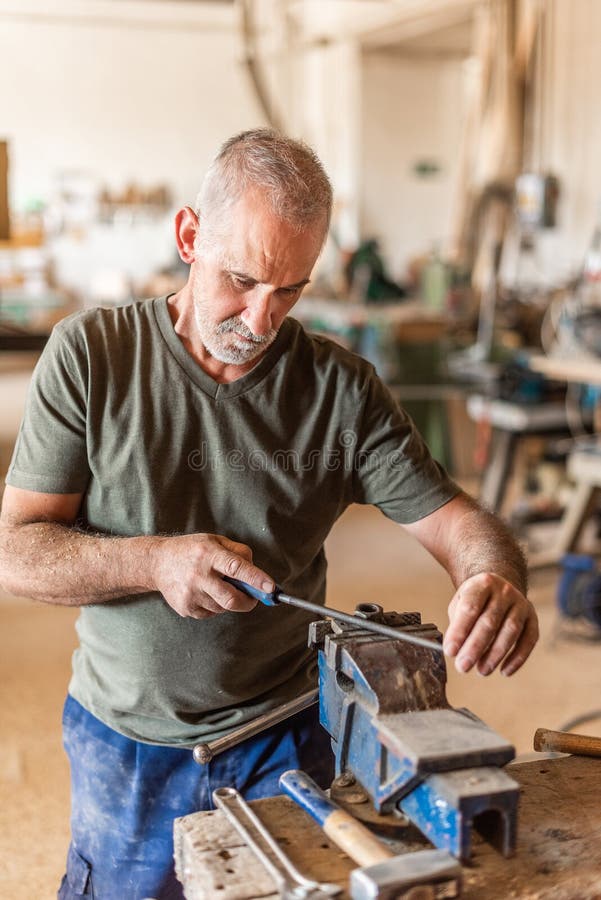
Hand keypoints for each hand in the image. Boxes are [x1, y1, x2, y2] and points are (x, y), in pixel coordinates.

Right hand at [150, 533, 273, 618]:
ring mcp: (190, 594)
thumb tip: (257, 572)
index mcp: (208, 554)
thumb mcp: (215, 541)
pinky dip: (215, 605)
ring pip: (223, 607)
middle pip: (231, 599)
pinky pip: (211, 613)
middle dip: (248, 601)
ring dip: (228, 600)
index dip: (256, 578)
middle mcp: (198, 575)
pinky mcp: (185, 608)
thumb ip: (238, 553)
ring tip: (217, 585)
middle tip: (252, 597)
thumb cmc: (191, 550)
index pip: (236, 568)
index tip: (270, 587)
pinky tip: (204, 592)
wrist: (157, 563)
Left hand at [443, 572, 538, 676]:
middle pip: (490, 621)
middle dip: (475, 647)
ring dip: (496, 654)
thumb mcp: (461, 602)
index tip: (450, 651)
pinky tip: (505, 671)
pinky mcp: (532, 617)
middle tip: (463, 666)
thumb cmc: (476, 600)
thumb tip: (454, 650)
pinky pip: (529, 639)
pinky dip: (518, 658)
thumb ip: (457, 624)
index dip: (459, 631)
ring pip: (511, 630)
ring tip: (482, 670)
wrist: (500, 587)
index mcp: (482, 584)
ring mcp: (520, 603)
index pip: (470, 608)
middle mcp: (504, 591)